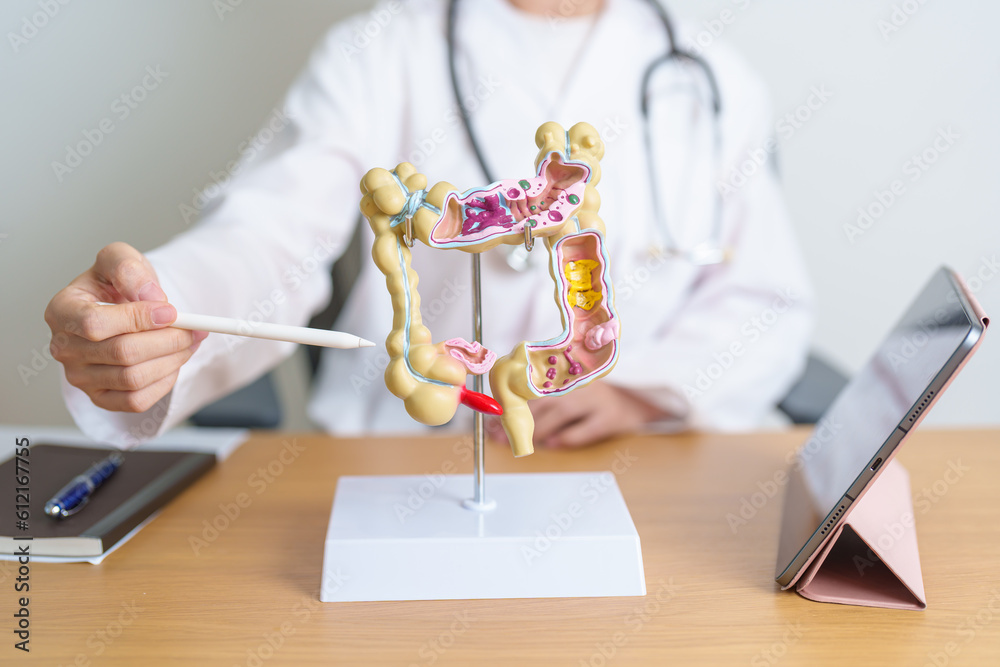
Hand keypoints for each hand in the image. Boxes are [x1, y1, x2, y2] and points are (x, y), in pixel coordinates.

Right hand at [44, 242, 205, 412]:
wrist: (120, 306)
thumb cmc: (116, 284)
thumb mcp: (120, 259)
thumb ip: (129, 269)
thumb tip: (150, 297)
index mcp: (62, 311)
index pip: (96, 324)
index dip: (139, 319)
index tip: (171, 312)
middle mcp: (64, 347)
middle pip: (122, 353)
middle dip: (168, 340)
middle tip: (193, 329)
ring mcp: (80, 377)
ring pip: (133, 378)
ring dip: (172, 360)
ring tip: (188, 342)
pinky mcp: (100, 397)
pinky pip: (136, 401)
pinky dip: (164, 382)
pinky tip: (172, 361)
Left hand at [487, 380, 667, 448]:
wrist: (638, 404)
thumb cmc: (595, 402)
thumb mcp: (570, 394)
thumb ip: (543, 402)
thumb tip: (507, 418)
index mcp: (568, 377)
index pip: (533, 387)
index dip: (511, 404)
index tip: (492, 420)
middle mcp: (580, 384)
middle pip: (544, 399)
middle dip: (519, 419)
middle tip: (500, 436)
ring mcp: (596, 399)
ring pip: (561, 411)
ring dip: (538, 428)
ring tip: (522, 442)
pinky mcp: (610, 417)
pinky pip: (585, 428)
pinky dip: (568, 436)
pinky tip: (553, 443)